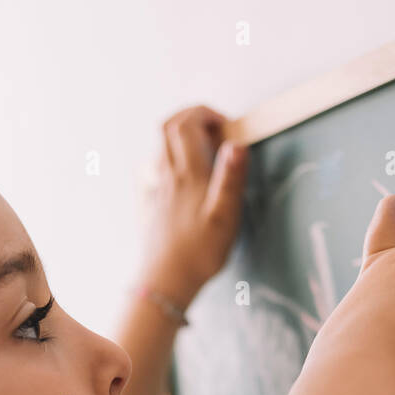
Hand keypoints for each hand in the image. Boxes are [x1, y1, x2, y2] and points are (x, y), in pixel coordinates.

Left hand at [139, 105, 248, 305]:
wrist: (166, 282)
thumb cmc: (199, 252)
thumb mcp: (224, 215)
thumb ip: (231, 177)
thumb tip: (237, 144)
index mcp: (188, 173)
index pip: (186, 123)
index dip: (206, 113)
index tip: (227, 126)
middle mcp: (169, 175)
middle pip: (168, 127)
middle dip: (191, 116)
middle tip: (216, 128)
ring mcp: (160, 188)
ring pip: (163, 146)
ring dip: (183, 136)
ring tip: (208, 149)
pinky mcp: (157, 203)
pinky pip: (162, 167)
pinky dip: (177, 157)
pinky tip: (191, 175)